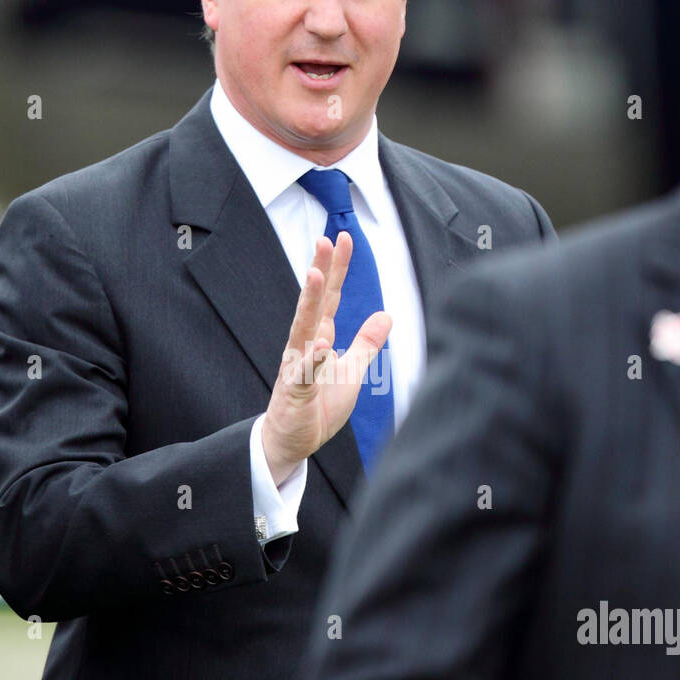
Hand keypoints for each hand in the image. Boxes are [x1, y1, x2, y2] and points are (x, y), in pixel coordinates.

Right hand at [261, 233, 391, 484]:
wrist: (293, 441)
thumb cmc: (319, 405)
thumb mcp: (351, 370)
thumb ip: (366, 342)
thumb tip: (386, 313)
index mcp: (319, 339)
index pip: (331, 298)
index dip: (338, 269)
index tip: (342, 238)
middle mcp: (305, 346)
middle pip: (315, 303)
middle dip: (322, 271)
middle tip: (326, 240)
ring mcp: (297, 367)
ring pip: (304, 329)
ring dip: (310, 302)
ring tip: (316, 274)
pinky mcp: (294, 391)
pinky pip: (303, 374)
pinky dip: (311, 360)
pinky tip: (318, 345)